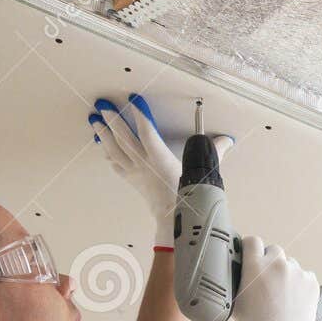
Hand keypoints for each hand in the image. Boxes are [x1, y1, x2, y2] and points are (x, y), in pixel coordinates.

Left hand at [89, 93, 231, 246]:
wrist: (175, 221)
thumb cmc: (188, 199)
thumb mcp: (202, 174)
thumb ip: (215, 152)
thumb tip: (226, 140)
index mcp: (160, 160)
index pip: (147, 132)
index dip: (139, 114)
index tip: (132, 98)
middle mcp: (144, 165)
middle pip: (124, 138)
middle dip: (113, 120)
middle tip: (103, 105)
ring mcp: (136, 174)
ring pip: (114, 150)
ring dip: (104, 134)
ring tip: (95, 120)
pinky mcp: (133, 182)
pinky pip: (116, 166)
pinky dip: (108, 154)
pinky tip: (103, 147)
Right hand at [234, 236, 321, 320]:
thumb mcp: (236, 299)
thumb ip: (238, 278)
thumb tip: (238, 268)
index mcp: (255, 265)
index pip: (252, 241)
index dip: (251, 247)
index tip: (251, 253)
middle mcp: (277, 264)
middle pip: (273, 250)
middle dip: (270, 262)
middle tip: (267, 280)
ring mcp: (296, 271)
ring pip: (290, 264)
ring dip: (285, 273)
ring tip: (281, 294)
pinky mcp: (310, 280)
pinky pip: (304, 275)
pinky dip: (299, 283)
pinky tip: (293, 298)